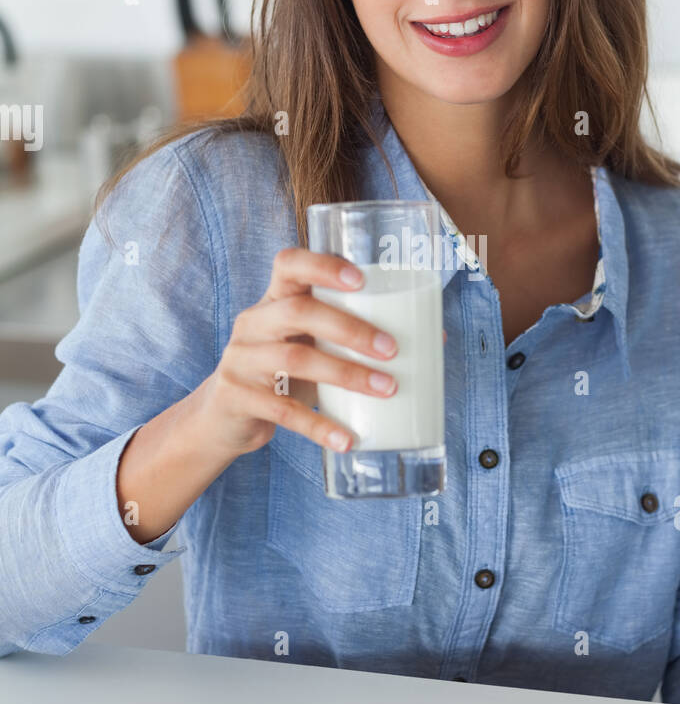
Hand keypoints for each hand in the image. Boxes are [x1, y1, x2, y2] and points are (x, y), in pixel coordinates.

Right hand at [194, 247, 416, 457]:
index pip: (289, 264)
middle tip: (392, 349)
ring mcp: (241, 360)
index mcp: (273, 300)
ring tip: (387, 389)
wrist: (222, 418)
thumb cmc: (282, 375)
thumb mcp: (307, 347)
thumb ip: (353, 338)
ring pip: (296, 361)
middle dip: (350, 329)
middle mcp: (253, 323)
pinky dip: (320, 427)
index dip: (324, 265)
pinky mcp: (238, 398)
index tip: (362, 280)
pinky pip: (283, 412)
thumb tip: (434, 339)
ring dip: (347, 375)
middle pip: (298, 311)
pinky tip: (347, 439)